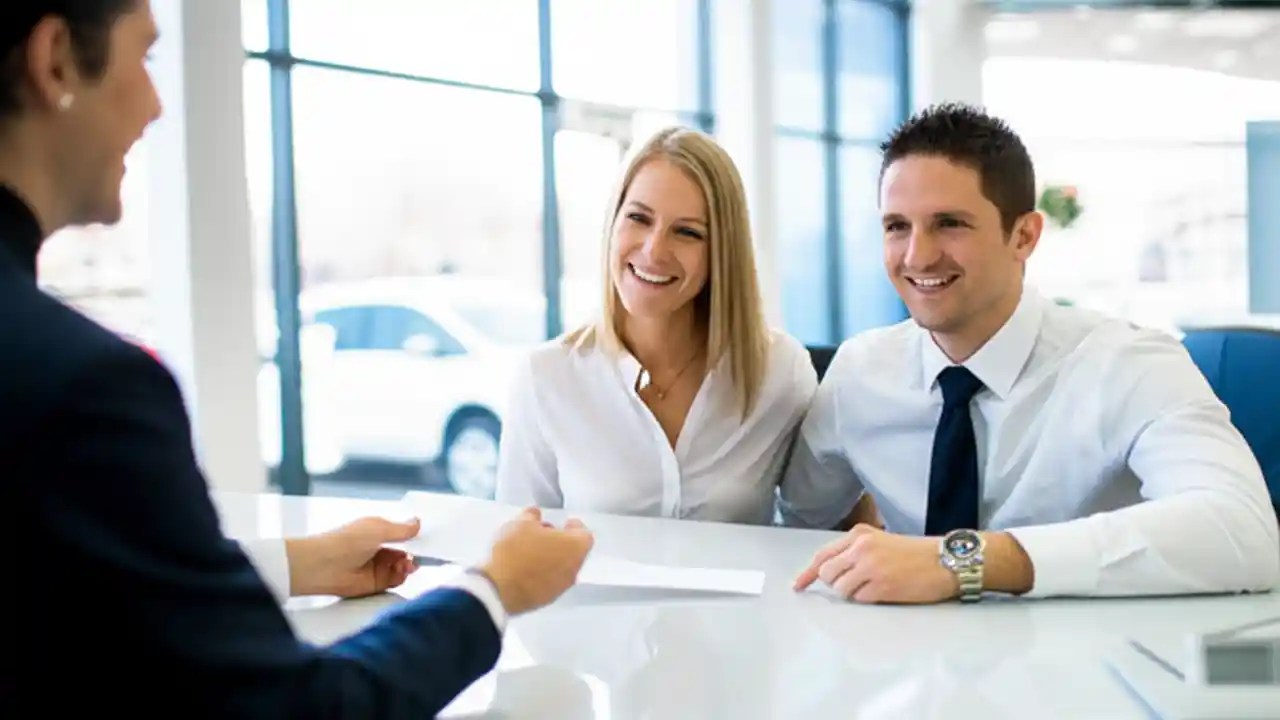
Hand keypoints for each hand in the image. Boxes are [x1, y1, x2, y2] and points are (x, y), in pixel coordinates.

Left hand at [286, 517, 421, 597]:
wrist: (322, 566)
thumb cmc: (345, 541)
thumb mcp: (378, 528)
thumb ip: (401, 528)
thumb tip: (418, 523)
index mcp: (376, 531)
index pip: (400, 533)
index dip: (413, 536)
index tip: (427, 537)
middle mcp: (376, 549)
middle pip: (403, 552)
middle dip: (414, 552)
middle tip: (421, 554)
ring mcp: (375, 567)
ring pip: (401, 567)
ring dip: (408, 565)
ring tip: (408, 565)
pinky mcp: (374, 584)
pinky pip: (394, 581)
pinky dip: (401, 577)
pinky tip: (402, 572)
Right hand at [480, 507, 593, 615]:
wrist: (500, 590)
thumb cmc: (516, 550)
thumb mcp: (521, 523)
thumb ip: (532, 515)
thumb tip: (535, 514)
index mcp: (575, 547)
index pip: (584, 534)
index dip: (575, 527)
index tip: (565, 523)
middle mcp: (574, 569)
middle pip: (574, 552)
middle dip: (561, 542)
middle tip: (544, 535)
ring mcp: (561, 587)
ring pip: (562, 568)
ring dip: (552, 559)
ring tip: (531, 551)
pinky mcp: (546, 600)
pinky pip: (549, 582)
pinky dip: (542, 574)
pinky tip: (524, 569)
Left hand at [793, 524, 957, 603]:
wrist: (946, 560)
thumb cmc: (916, 554)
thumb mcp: (881, 542)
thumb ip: (855, 552)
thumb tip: (832, 571)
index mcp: (859, 535)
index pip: (822, 555)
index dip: (808, 573)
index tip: (798, 585)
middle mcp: (860, 548)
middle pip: (827, 574)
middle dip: (836, 584)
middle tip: (856, 585)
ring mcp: (870, 567)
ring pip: (841, 590)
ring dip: (854, 593)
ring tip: (876, 586)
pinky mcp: (881, 586)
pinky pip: (860, 600)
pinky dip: (869, 600)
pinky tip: (887, 591)